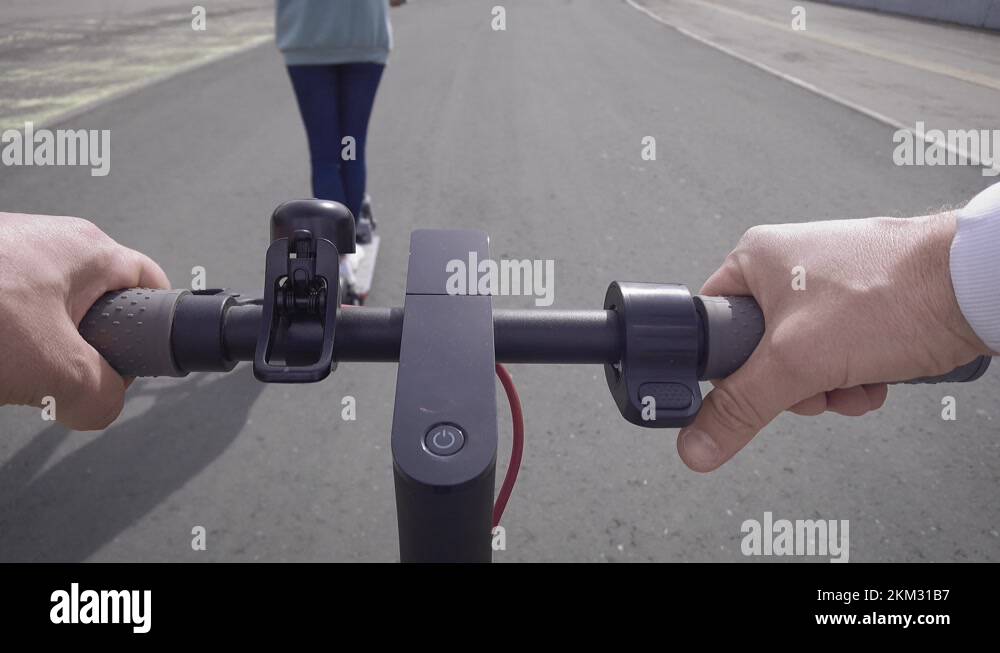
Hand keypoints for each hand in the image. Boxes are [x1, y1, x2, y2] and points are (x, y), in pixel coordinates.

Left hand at [0, 213, 168, 429]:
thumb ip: (101, 397)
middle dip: (84, 351)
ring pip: (48, 319)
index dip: (152, 332)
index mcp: (89, 250)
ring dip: (36, 354)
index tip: (135, 365)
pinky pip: (10, 319)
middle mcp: (52, 244)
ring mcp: (10, 257)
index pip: (152, 286)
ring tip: (11, 370)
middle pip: (99, 307)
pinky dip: (3, 348)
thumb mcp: (56, 371)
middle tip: (62, 375)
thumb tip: (101, 405)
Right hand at [678, 212, 990, 471]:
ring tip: (855, 378)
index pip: (712, 327)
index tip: (756, 388)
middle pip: (760, 354)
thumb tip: (695, 443)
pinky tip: (876, 375)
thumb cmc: (892, 292)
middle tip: (815, 382)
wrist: (974, 286)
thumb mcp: (797, 361)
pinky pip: (840, 356)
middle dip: (795, 385)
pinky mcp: (863, 305)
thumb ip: (740, 407)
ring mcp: (828, 286)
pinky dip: (856, 376)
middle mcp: (788, 266)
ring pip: (804, 361)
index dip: (731, 369)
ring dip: (830, 386)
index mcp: (755, 259)